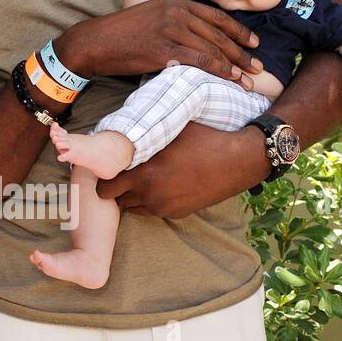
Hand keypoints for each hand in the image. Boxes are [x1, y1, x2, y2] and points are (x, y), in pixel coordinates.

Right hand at [56, 0, 262, 88]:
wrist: (97, 42)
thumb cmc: (123, 33)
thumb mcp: (152, 16)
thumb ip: (175, 21)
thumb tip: (195, 36)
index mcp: (177, 2)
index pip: (216, 16)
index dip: (239, 31)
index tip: (254, 43)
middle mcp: (177, 12)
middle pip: (219, 34)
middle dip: (242, 52)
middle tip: (258, 67)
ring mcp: (171, 30)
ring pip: (213, 49)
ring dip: (235, 66)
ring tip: (248, 80)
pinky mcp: (164, 50)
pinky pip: (200, 61)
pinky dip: (219, 71)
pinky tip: (229, 80)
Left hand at [96, 122, 268, 219]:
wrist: (238, 160)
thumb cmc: (205, 137)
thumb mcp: (172, 128)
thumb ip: (145, 133)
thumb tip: (124, 127)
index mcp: (144, 172)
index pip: (105, 186)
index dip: (104, 176)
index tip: (108, 167)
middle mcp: (150, 193)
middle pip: (115, 200)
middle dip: (115, 187)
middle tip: (122, 174)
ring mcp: (163, 206)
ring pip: (132, 207)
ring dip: (132, 195)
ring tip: (143, 179)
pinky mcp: (176, 213)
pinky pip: (152, 211)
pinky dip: (150, 201)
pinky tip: (161, 186)